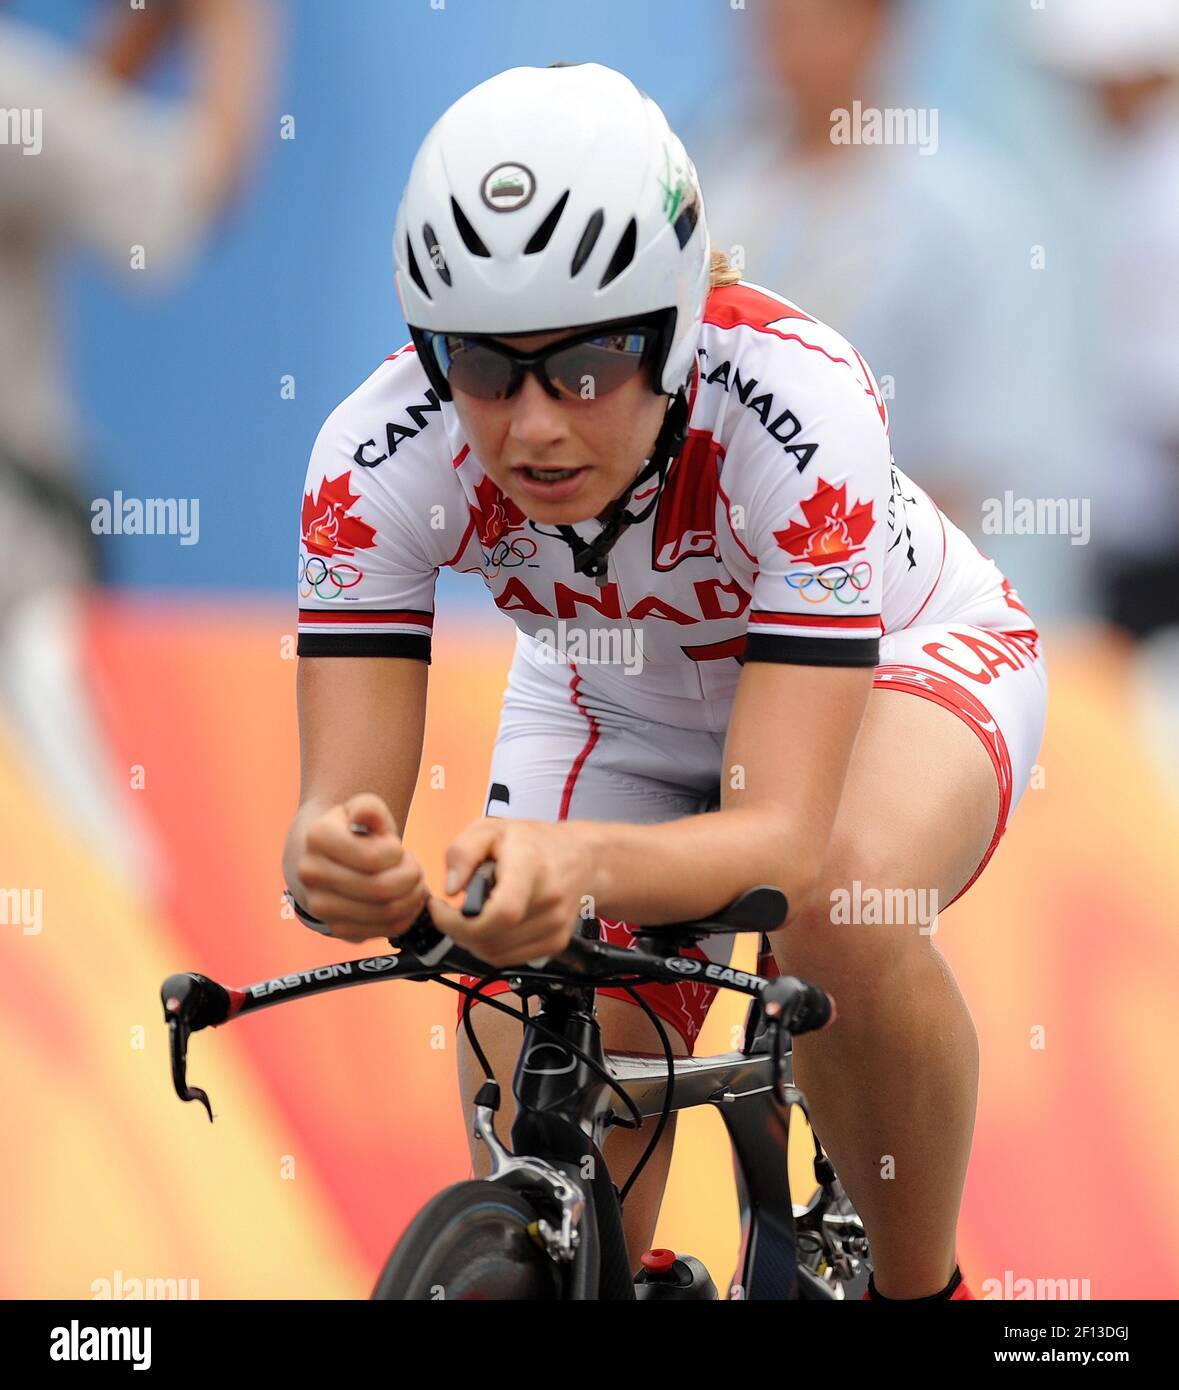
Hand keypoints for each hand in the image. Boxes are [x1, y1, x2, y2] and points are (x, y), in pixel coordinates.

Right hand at [295, 794, 427, 943]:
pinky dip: (407, 915)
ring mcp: (322, 907)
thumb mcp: (364, 808)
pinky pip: (385, 929)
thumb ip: (370, 807)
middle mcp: (311, 875)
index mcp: (318, 838)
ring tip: (414, 882)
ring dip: (412, 897)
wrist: (331, 857)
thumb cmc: (355, 829)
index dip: (398, 854)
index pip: (372, 857)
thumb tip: (364, 816)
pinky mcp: (338, 929)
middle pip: (380, 889)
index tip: (397, 847)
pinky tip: (408, 899)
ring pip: (385, 912)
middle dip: (410, 877)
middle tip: (415, 868)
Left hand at [427, 818, 595, 967]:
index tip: (440, 909)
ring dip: (473, 941)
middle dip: (458, 931)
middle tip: (450, 912)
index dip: (462, 921)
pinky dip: (491, 948)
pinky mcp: (555, 943)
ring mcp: (555, 925)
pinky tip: (490, 926)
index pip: (501, 912)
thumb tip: (452, 889)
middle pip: (492, 938)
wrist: (579, 858)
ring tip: (472, 915)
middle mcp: (548, 900)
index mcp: (530, 867)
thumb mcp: (490, 829)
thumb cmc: (534, 843)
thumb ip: (463, 852)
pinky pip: (510, 960)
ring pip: (496, 954)